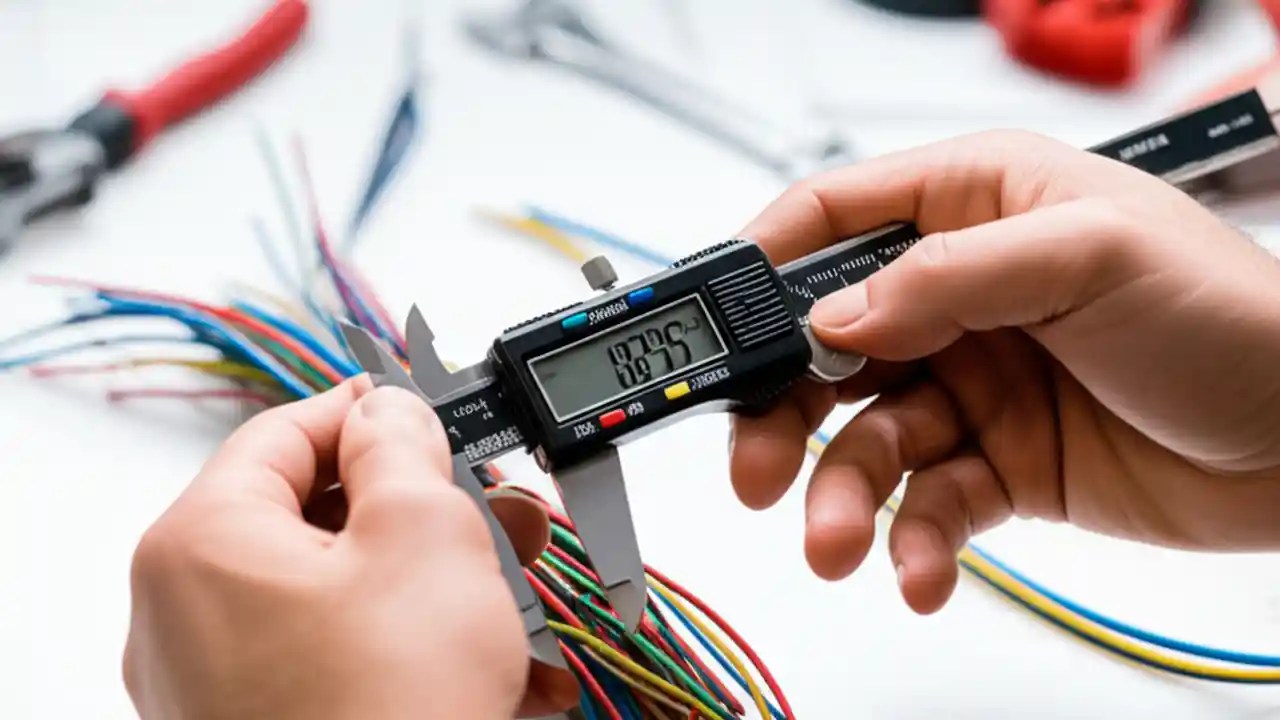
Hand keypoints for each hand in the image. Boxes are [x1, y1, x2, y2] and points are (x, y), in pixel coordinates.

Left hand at [123, 379, 577, 719]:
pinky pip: (345, 662)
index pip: (283, 432)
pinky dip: (416, 649)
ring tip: (518, 593)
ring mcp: (221, 687)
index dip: (366, 410)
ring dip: (438, 584)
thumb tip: (392, 413)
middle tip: (492, 507)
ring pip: (344, 597)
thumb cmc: (388, 709)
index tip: (424, 407)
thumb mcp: (423, 534)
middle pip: (320, 520)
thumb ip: (405, 446)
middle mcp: (190, 618)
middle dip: (426, 511)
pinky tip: (500, 668)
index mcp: (203, 547)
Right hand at [731, 130, 1279, 614]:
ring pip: (864, 439)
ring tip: (842, 545)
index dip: (759, 268)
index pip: (829, 218)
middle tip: (756, 469)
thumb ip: (947, 277)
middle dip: (782, 412)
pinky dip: (911, 543)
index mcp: (972, 207)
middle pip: (822, 345)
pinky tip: (919, 571)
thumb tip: (832, 315)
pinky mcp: (996, 462)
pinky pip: (924, 505)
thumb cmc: (1230, 317)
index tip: (713, 333)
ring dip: (841, 497)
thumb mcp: (1089, 258)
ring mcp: (972, 381)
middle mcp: (957, 292)